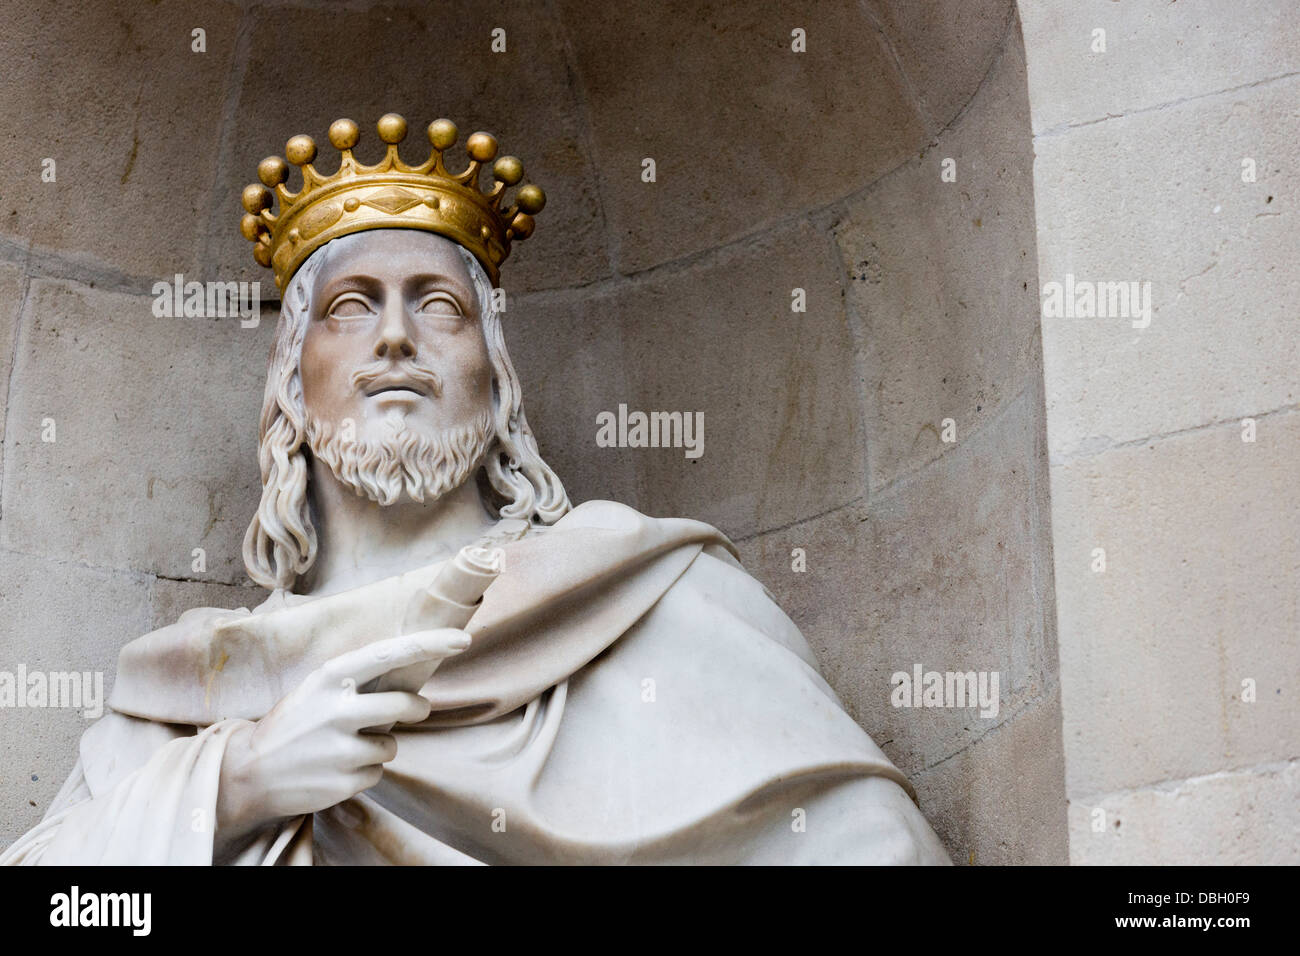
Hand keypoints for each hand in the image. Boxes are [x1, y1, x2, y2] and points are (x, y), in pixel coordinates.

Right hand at [214, 628, 469, 850]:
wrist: (249, 772)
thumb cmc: (293, 724)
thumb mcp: (318, 688)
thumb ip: (358, 680)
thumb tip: (410, 669)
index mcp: (330, 677)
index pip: (390, 653)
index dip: (429, 645)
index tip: (461, 640)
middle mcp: (336, 709)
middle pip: (405, 704)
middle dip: (416, 708)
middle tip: (414, 709)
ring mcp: (339, 748)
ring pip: (392, 744)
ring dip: (380, 745)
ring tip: (347, 746)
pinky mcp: (343, 781)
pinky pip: (377, 772)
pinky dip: (366, 771)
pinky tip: (337, 768)